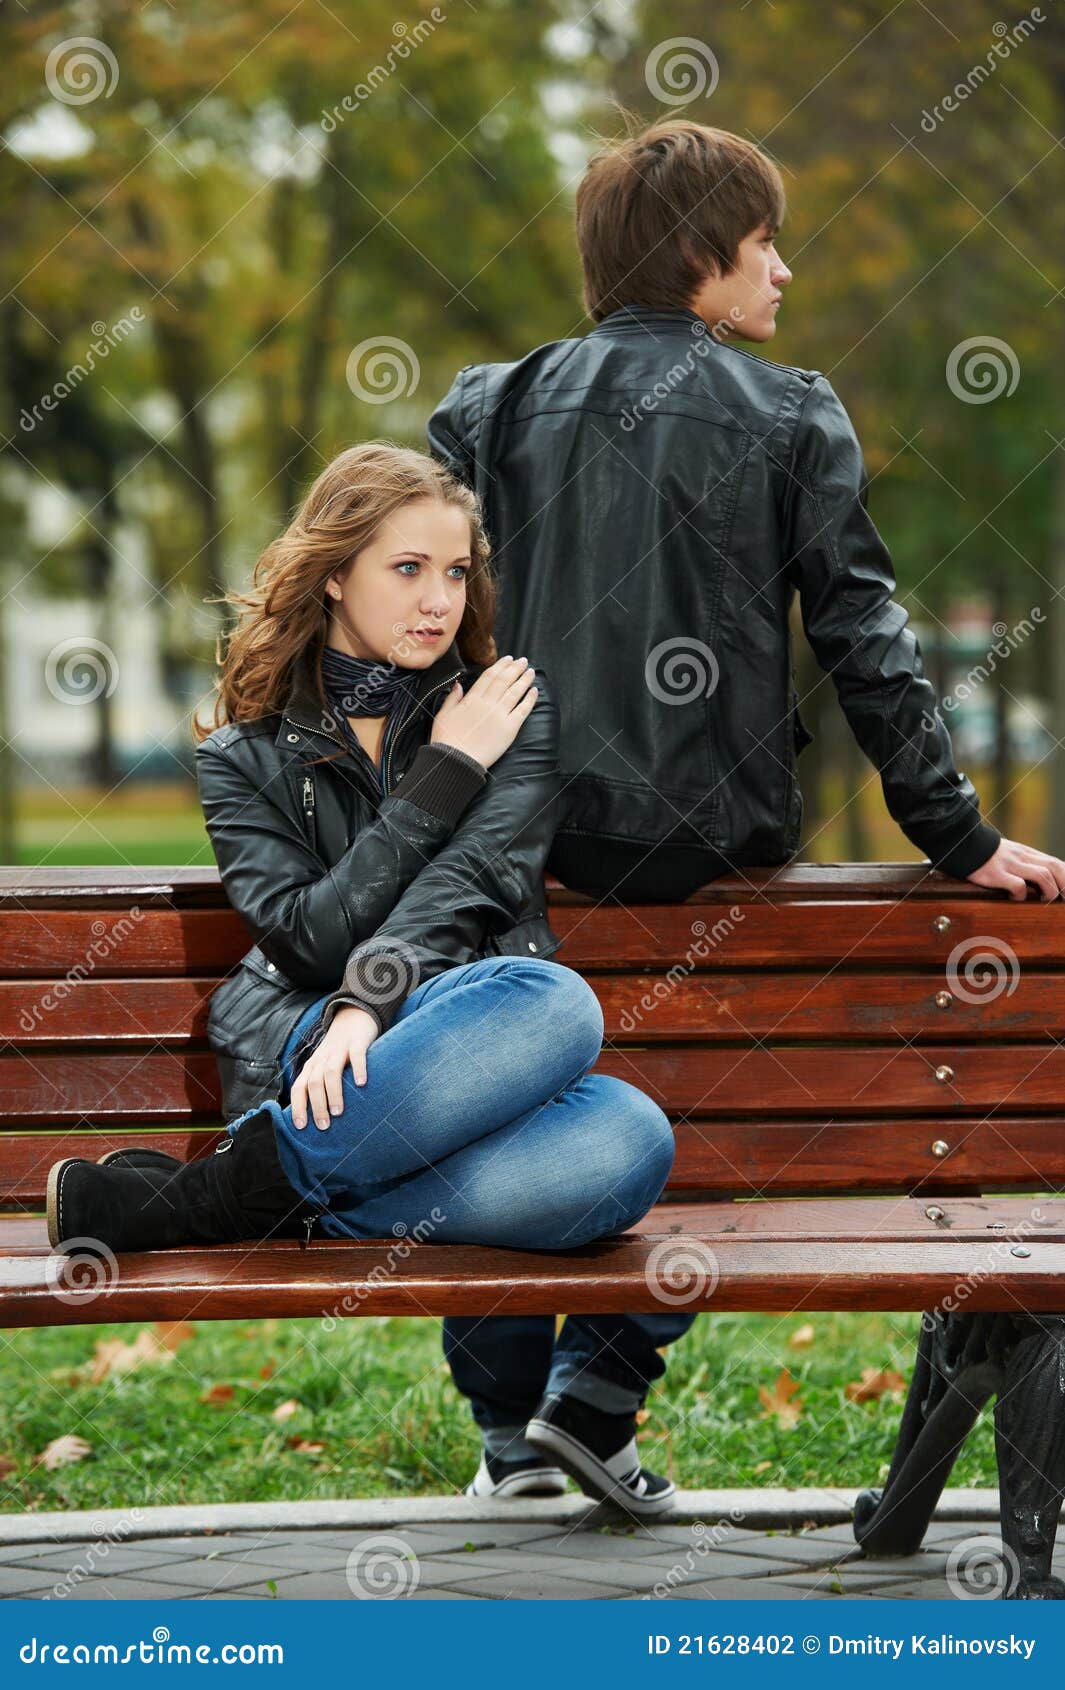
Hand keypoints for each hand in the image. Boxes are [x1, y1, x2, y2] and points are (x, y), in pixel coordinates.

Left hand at [289, 1004, 378, 1130]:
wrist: (352, 1016)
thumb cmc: (338, 1050)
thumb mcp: (324, 1065)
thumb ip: (320, 1085)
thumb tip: (318, 1117)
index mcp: (312, 1066)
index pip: (299, 1087)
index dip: (298, 1106)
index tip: (301, 1126)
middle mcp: (322, 1058)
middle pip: (314, 1083)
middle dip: (316, 1106)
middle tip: (324, 1126)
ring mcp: (339, 1049)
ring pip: (331, 1072)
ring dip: (333, 1093)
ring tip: (338, 1112)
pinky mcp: (356, 1042)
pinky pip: (356, 1056)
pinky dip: (358, 1069)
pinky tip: (362, 1083)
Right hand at [430, 654, 537, 769]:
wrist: (456, 760)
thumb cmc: (447, 740)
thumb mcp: (443, 715)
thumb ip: (452, 698)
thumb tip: (457, 685)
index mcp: (472, 699)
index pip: (489, 676)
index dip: (500, 666)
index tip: (507, 659)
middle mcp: (488, 703)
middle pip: (504, 681)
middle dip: (515, 668)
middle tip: (523, 661)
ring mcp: (500, 715)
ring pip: (515, 692)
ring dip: (524, 680)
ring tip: (531, 671)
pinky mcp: (510, 728)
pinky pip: (523, 710)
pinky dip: (530, 699)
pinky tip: (534, 691)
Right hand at [966, 837, 1064, 901]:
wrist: (961, 844)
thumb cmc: (985, 855)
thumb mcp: (1009, 854)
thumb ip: (1023, 863)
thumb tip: (1039, 879)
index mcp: (1026, 853)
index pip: (1055, 862)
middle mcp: (1022, 857)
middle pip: (1053, 868)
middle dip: (1064, 885)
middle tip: (1063, 900)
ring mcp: (1010, 865)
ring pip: (1042, 875)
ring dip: (1049, 891)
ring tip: (1043, 900)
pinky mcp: (996, 874)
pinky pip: (1017, 885)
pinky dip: (1021, 895)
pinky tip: (1015, 898)